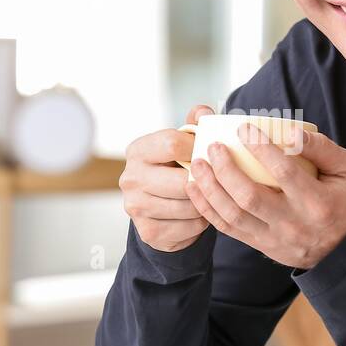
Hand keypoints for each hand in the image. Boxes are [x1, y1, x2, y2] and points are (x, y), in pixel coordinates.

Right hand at [120, 103, 216, 251]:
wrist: (160, 211)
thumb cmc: (175, 169)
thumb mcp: (183, 144)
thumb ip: (195, 125)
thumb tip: (204, 112)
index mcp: (138, 150)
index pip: (172, 143)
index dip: (199, 148)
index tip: (210, 153)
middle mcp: (130, 178)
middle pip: (182, 181)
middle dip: (204, 182)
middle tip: (215, 181)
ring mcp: (135, 207)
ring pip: (188, 207)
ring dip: (206, 204)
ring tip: (208, 197)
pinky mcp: (147, 232)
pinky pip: (189, 228)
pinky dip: (200, 223)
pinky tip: (199, 215)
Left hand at [184, 122, 345, 269]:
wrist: (342, 251)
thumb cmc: (343, 201)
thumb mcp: (345, 170)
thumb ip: (321, 147)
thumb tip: (289, 130)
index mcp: (317, 202)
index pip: (285, 173)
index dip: (261, 149)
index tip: (244, 129)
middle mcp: (293, 223)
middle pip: (250, 196)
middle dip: (226, 169)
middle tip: (214, 147)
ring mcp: (274, 238)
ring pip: (233, 215)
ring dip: (210, 188)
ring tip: (198, 164)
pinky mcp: (260, 245)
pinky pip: (227, 228)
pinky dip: (207, 208)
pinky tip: (196, 187)